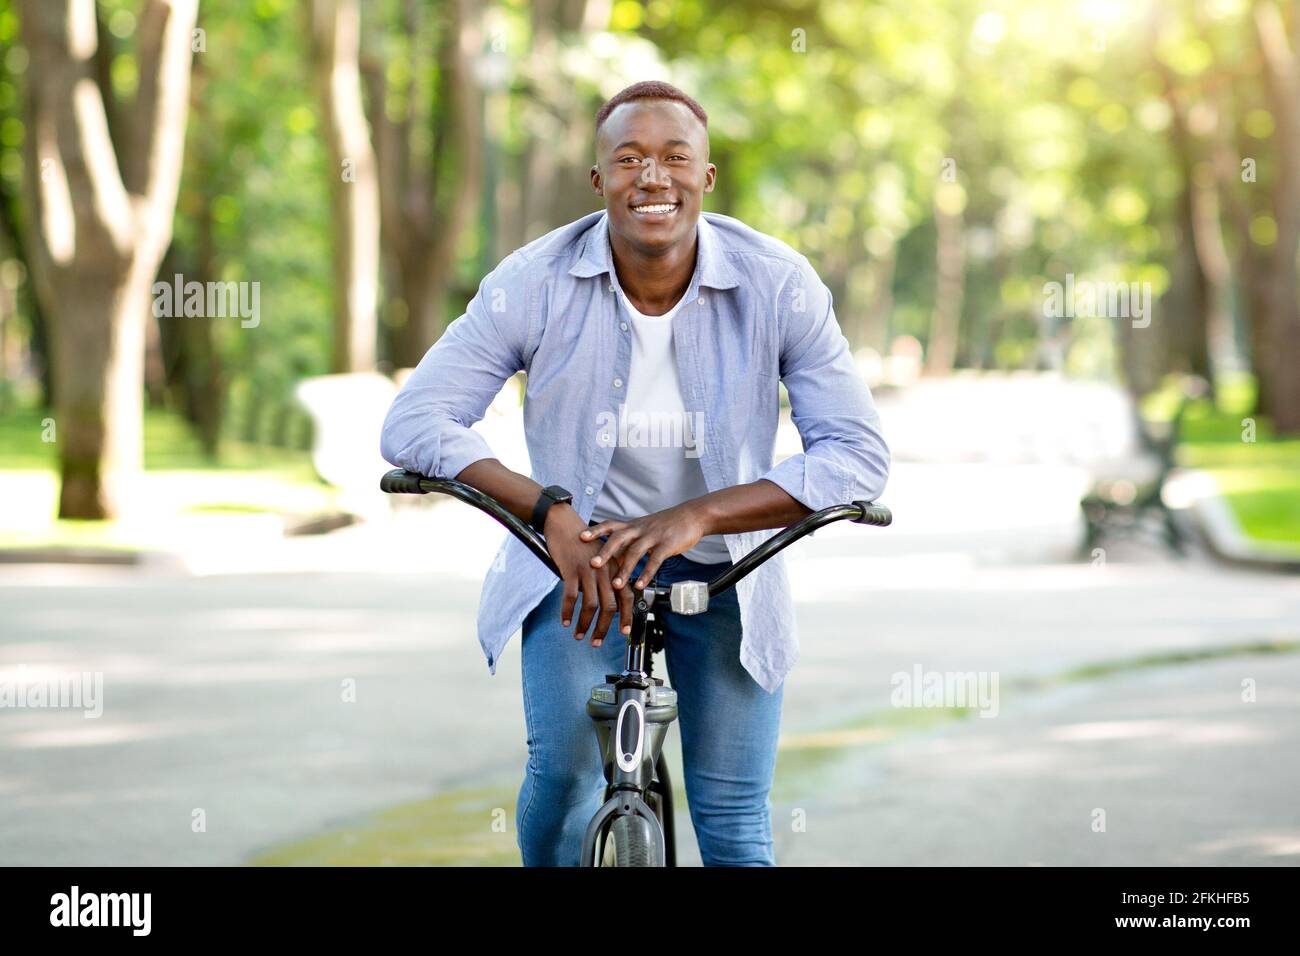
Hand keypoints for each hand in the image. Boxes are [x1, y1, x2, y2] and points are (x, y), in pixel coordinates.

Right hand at [543, 503, 633, 644]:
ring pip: (591, 605)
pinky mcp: (571, 570)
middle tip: (596, 642)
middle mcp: (605, 571)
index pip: (626, 596)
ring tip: (578, 635)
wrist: (564, 524)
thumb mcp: (600, 559)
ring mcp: (588, 571)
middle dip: (604, 628)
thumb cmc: (581, 543)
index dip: (626, 616)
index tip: (624, 632)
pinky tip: (565, 621)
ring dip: (585, 624)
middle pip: (610, 606)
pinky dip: (567, 612)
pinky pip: (570, 597)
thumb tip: (607, 603)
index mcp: (614, 568)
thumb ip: (606, 579)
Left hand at [578, 502, 710, 590]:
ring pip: (636, 552)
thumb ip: (628, 541)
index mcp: (633, 525)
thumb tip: (610, 556)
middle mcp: (640, 529)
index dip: (595, 531)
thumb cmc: (666, 524)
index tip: (580, 537)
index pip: (610, 525)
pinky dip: (646, 573)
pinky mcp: (667, 545)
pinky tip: (640, 585)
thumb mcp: (644, 528)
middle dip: (605, 551)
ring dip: (625, 570)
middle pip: (619, 538)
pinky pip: (655, 560)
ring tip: (616, 585)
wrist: (692, 515)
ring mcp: (653, 536)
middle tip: (593, 564)